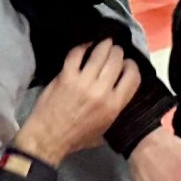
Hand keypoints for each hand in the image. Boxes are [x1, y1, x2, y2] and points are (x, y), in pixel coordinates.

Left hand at [15, 40, 140, 164]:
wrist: (48, 138)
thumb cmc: (76, 138)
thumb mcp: (105, 129)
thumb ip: (115, 110)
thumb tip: (120, 93)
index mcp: (114, 105)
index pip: (132, 77)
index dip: (132, 66)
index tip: (127, 64)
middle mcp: (101, 91)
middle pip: (116, 61)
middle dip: (118, 52)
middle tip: (115, 50)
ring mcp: (82, 82)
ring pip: (99, 53)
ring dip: (104, 45)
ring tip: (105, 42)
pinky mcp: (66, 76)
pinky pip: (77, 54)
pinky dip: (83, 46)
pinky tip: (86, 46)